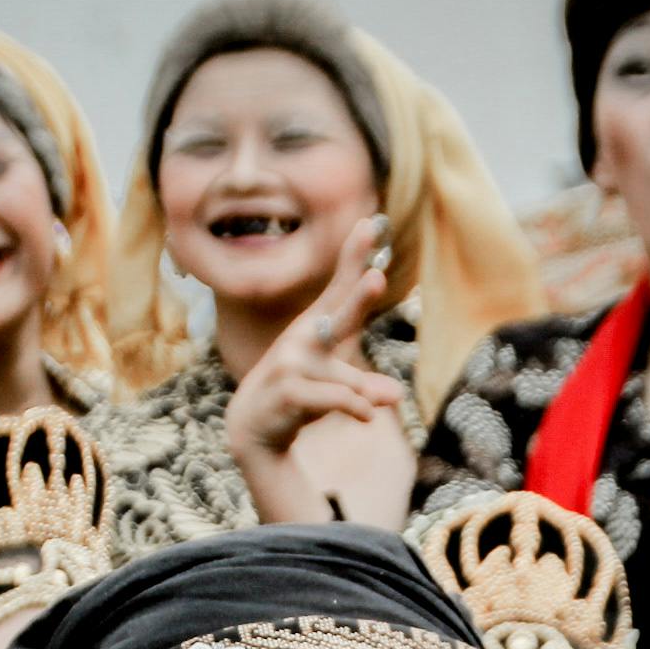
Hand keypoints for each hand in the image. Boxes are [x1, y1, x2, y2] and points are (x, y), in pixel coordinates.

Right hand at [226, 216, 408, 526]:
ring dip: (359, 392)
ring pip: (343, 379)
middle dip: (357, 295)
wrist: (253, 425)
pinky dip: (354, 410)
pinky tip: (367, 419)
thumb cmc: (301, 393)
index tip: (371, 223)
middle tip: (377, 276)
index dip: (355, 257)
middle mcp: (304, 338)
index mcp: (318, 326)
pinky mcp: (288, 391)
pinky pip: (334, 400)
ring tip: (381, 402)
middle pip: (337, 314)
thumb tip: (395, 396)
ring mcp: (292, 364)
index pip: (340, 287)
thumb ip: (364, 382)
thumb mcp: (336, 380)